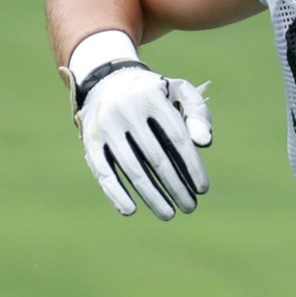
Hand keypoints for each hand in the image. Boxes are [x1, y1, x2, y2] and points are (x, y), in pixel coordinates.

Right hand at [75, 66, 211, 219]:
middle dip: (176, 186)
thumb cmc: (155, 93)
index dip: (192, 166)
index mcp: (153, 97)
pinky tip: (131, 211)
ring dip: (151, 196)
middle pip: (156, 158)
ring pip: (132, 169)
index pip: (178, 138)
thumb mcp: (181, 92)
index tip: (202, 189)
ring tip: (169, 214)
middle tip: (190, 207)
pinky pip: (103, 171)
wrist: (109, 82)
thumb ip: (198, 114)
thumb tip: (204, 143)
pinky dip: (115, 192)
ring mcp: (106, 126)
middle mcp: (127, 110)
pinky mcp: (91, 141)